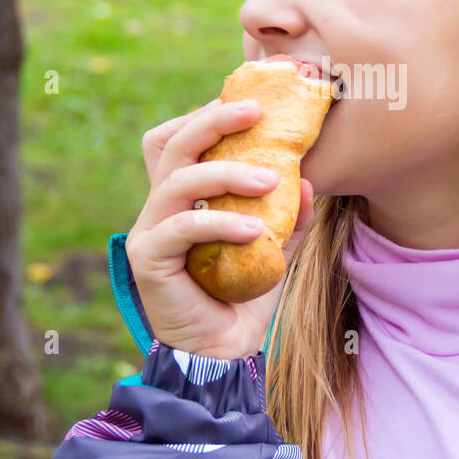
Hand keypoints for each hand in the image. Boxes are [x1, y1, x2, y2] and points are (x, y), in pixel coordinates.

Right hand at [123, 97, 315, 359]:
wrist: (223, 353)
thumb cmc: (244, 296)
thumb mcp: (275, 247)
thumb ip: (290, 214)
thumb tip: (310, 181)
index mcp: (183, 196)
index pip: (180, 137)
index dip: (208, 114)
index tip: (253, 105)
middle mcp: (159, 205)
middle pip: (173, 143)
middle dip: (214, 120)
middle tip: (257, 111)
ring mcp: (149, 230)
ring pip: (178, 179)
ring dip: (227, 172)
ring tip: (273, 180)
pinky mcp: (148, 258)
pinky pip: (182, 228)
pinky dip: (221, 223)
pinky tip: (256, 231)